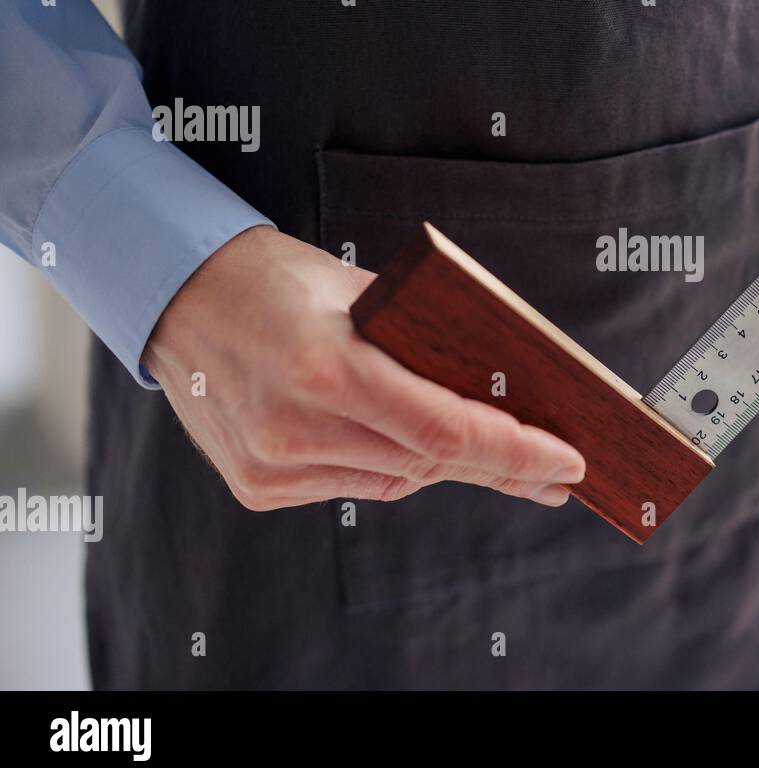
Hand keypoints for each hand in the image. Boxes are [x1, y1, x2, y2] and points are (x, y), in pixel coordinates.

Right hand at [143, 225, 584, 510]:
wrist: (178, 296)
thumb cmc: (280, 279)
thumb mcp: (364, 293)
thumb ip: (426, 348)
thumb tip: (504, 394)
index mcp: (327, 369)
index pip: (448, 431)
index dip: (518, 453)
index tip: (570, 464)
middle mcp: (295, 429)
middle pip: (429, 464)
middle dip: (502, 468)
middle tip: (556, 474)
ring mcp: (272, 467)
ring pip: (397, 480)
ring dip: (445, 465)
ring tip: (497, 456)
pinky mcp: (259, 488)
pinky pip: (356, 486)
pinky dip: (392, 466)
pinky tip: (410, 449)